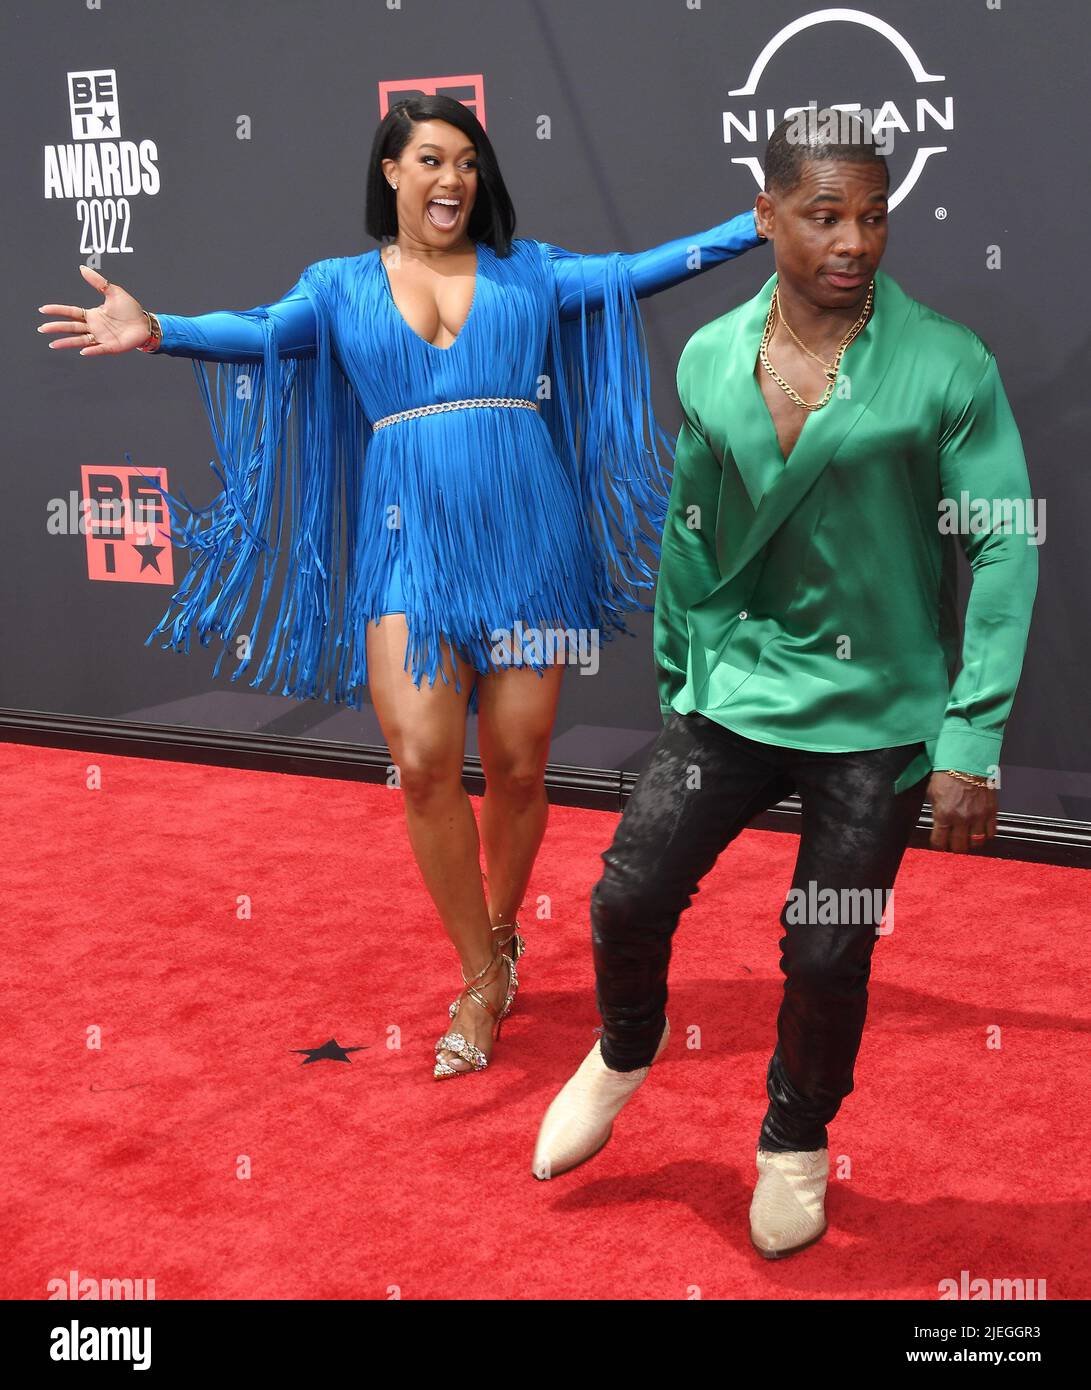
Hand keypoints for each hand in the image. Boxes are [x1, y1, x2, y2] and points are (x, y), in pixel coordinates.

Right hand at [37, 265, 151, 355]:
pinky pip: (99, 349)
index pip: (71, 312)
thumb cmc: (130, 309)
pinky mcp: (111, 347)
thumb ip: (98, 282)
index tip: (43, 309)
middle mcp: (94, 327)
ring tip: (53, 344)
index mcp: (92, 315)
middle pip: (71, 327)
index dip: (57, 311)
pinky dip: (91, 350)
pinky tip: (82, 351)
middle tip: (42, 328)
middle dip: (57, 328)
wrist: (145, 323)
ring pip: (80, 340)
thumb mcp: (113, 292)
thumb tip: (82, 268)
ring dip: (67, 342)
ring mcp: (101, 338)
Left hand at [927, 771, 996, 851]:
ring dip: (971, 842)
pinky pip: (991, 832)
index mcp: (944, 815)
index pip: (939, 842)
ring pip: (976, 843)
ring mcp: (978, 817)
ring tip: (967, 837)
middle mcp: (962, 819)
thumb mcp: (932, 794)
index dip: (938, 845)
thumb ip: (936, 812)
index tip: (939, 844)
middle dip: (954, 847)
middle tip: (953, 843)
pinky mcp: (991, 812)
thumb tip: (937, 823)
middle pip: (959, 847)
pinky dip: (986, 835)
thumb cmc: (948, 774)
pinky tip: (980, 831)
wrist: (967, 761)